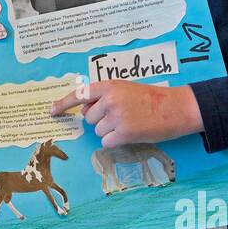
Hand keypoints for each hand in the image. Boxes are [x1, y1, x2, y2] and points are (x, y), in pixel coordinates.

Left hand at [50, 81, 203, 145]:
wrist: (175, 108)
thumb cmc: (152, 99)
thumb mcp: (125, 89)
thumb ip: (104, 97)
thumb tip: (86, 113)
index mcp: (109, 86)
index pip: (80, 94)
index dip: (63, 104)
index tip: (51, 112)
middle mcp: (109, 99)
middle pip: (89, 118)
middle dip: (100, 121)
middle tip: (122, 117)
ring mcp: (116, 116)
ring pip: (97, 131)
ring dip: (110, 132)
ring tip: (129, 123)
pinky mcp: (123, 132)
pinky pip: (107, 142)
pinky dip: (116, 142)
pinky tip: (130, 134)